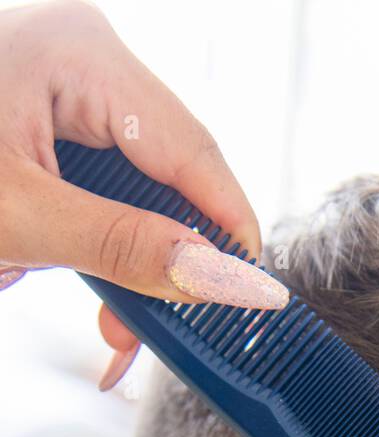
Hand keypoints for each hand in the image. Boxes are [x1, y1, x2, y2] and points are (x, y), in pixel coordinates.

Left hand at [0, 1, 286, 387]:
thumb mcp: (20, 219)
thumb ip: (129, 249)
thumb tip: (226, 282)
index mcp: (81, 51)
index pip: (193, 152)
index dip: (228, 232)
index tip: (250, 302)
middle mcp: (81, 56)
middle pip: (166, 177)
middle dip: (153, 264)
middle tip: (136, 338)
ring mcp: (60, 84)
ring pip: (132, 193)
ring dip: (112, 265)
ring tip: (84, 320)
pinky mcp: (40, 118)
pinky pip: (92, 189)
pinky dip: (80, 245)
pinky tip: (41, 270)